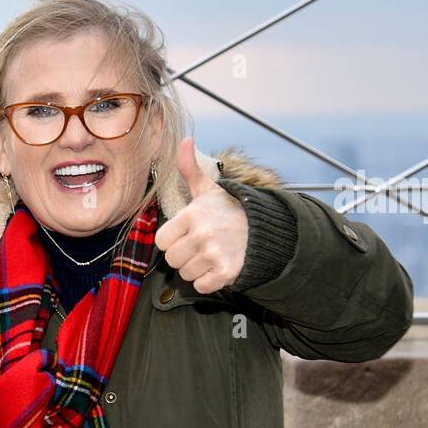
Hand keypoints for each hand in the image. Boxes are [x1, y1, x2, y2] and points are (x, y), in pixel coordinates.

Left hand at [154, 136, 248, 293]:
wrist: (265, 229)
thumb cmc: (230, 210)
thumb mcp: (208, 189)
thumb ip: (189, 168)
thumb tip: (184, 140)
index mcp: (192, 215)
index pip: (162, 241)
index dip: (172, 240)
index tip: (186, 235)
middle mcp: (202, 234)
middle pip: (172, 260)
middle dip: (184, 256)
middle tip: (200, 246)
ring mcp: (215, 254)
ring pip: (186, 275)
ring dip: (196, 269)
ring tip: (211, 255)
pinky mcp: (226, 273)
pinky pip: (201, 287)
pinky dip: (208, 281)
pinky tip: (218, 266)